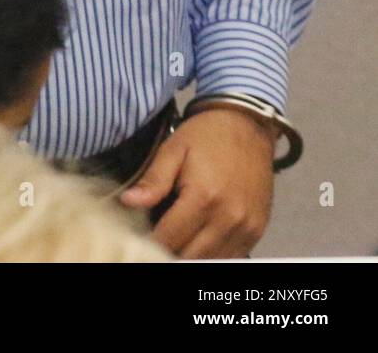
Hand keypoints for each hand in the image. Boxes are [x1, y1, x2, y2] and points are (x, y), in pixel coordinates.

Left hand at [119, 106, 275, 257]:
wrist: (246, 126)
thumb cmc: (205, 135)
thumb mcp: (173, 149)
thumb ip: (153, 180)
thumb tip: (128, 202)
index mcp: (204, 198)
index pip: (170, 239)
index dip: (149, 242)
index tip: (136, 237)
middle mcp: (229, 218)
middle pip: (191, 255)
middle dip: (168, 251)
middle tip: (152, 239)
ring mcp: (246, 227)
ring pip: (212, 260)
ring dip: (190, 255)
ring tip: (173, 240)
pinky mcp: (257, 230)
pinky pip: (233, 256)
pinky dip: (212, 254)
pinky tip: (196, 241)